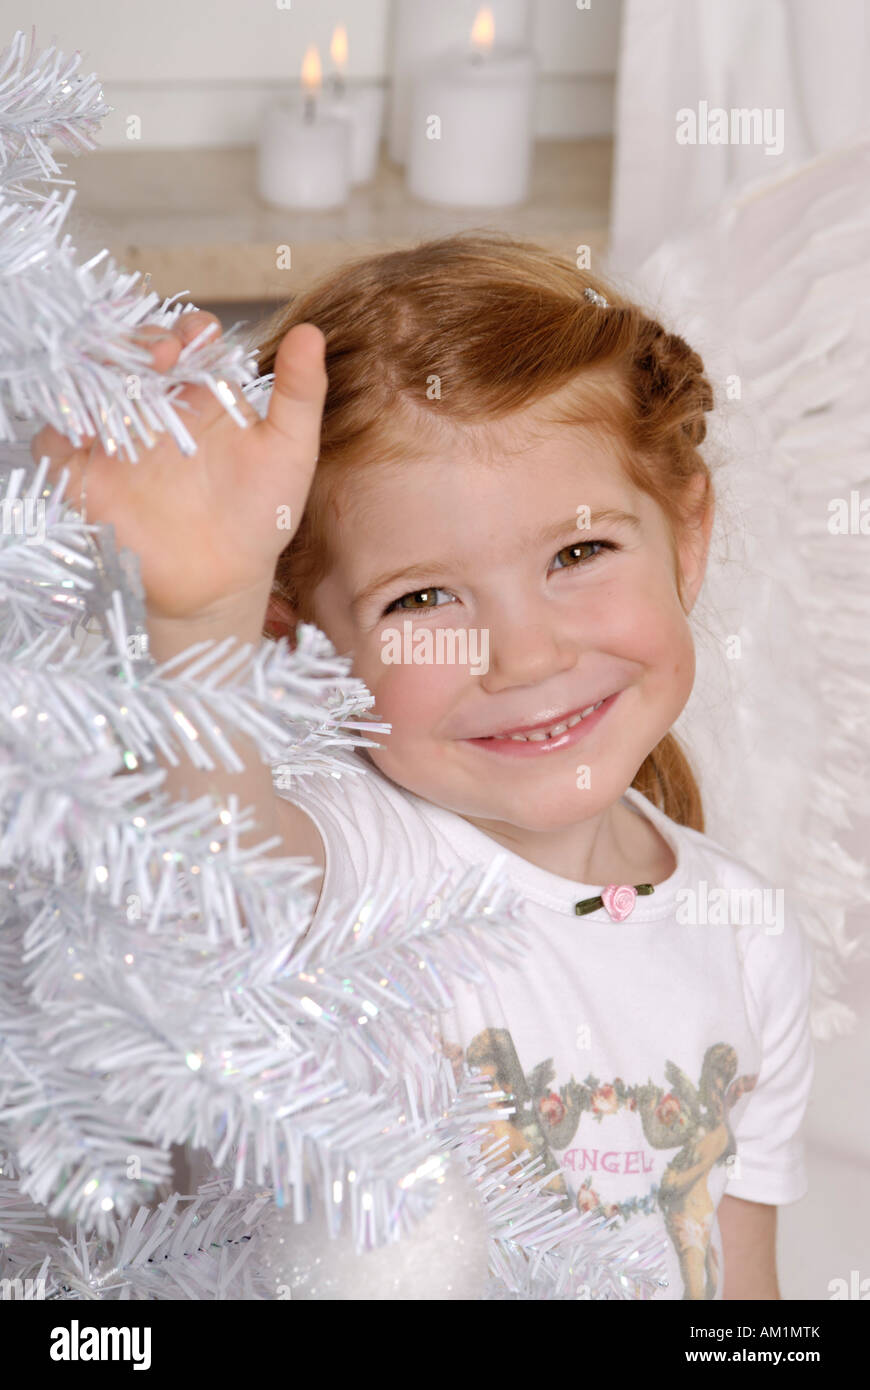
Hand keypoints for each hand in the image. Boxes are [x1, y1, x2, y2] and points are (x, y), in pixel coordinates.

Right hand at [31, 311, 326, 623]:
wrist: (223, 582)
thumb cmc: (262, 516)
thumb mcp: (291, 451)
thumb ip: (300, 394)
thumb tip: (310, 332)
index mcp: (202, 395)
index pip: (186, 340)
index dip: (188, 329)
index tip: (197, 341)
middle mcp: (157, 407)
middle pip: (131, 349)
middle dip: (139, 340)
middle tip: (160, 357)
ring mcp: (118, 438)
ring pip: (87, 381)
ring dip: (96, 369)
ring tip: (121, 381)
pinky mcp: (86, 475)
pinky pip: (53, 441)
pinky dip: (58, 428)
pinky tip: (86, 431)